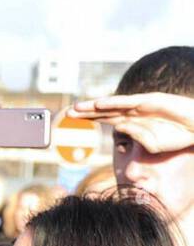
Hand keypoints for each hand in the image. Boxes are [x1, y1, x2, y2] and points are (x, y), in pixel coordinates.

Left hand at [71, 92, 193, 154]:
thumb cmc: (178, 137)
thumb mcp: (152, 144)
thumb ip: (136, 137)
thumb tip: (119, 129)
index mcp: (133, 122)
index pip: (106, 119)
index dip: (90, 119)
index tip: (72, 120)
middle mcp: (134, 112)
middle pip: (105, 111)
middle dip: (86, 112)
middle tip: (68, 111)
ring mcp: (141, 105)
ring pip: (113, 105)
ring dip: (94, 106)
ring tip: (78, 107)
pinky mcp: (151, 101)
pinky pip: (128, 103)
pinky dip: (113, 103)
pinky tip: (99, 104)